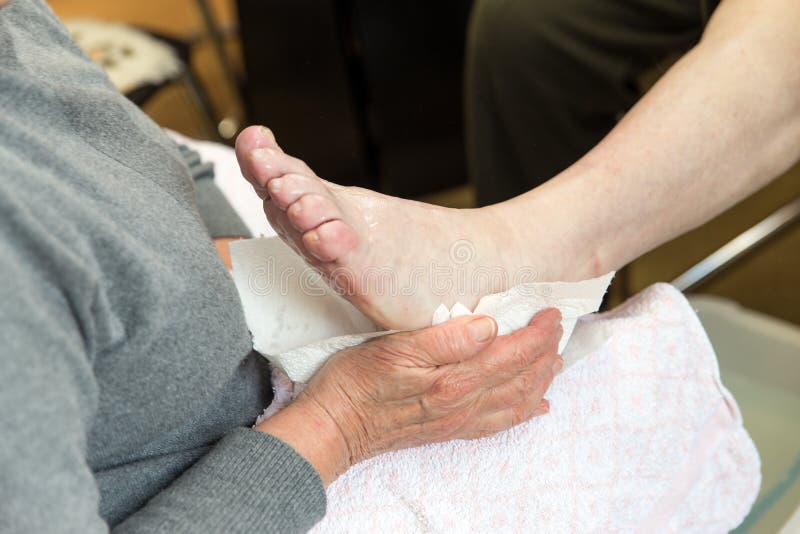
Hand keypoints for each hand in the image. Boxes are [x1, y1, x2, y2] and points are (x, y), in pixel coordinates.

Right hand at [257, 308, 562, 484]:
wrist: (334, 427)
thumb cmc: (357, 382)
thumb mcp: (395, 348)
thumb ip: (446, 339)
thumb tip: (489, 325)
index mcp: (454, 381)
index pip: (512, 354)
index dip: (538, 334)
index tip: (551, 313)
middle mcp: (464, 405)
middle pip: (521, 379)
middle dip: (546, 353)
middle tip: (558, 328)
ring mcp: (458, 420)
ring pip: (516, 401)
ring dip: (541, 379)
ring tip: (555, 360)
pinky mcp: (449, 429)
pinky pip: (499, 423)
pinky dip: (523, 411)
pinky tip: (534, 406)